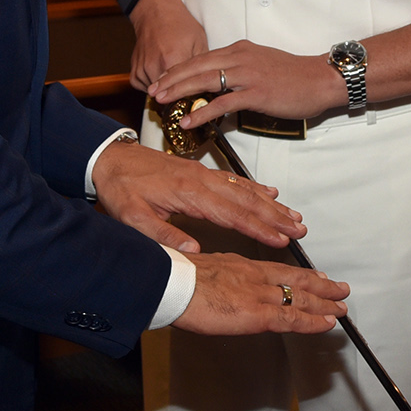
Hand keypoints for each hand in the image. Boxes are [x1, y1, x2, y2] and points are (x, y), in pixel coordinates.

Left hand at [92, 137, 307, 250]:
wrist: (110, 158)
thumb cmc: (120, 188)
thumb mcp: (133, 217)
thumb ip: (163, 235)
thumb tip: (194, 251)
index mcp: (188, 193)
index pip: (231, 215)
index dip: (258, 229)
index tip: (279, 240)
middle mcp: (202, 180)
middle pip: (246, 201)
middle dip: (275, 217)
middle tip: (299, 229)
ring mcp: (203, 174)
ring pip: (244, 190)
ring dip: (271, 204)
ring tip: (294, 216)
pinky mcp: (201, 171)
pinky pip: (234, 179)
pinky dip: (255, 187)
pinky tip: (269, 193)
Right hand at [128, 0, 207, 91]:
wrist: (156, 13)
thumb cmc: (178, 24)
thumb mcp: (199, 42)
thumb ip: (202, 67)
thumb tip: (208, 83)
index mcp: (172, 59)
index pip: (184, 90)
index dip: (194, 95)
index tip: (200, 97)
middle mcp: (154, 66)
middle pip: (169, 95)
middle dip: (180, 95)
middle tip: (188, 89)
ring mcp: (142, 70)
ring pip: (157, 94)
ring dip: (166, 91)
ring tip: (175, 77)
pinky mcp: (134, 72)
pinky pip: (145, 88)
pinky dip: (154, 85)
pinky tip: (162, 73)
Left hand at [150, 41, 346, 126]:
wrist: (321, 79)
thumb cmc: (294, 76)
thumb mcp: (261, 64)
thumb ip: (239, 70)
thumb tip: (221, 83)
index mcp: (239, 50)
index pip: (201, 58)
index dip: (179, 69)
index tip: (162, 79)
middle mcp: (240, 58)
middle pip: (196, 66)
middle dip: (171, 79)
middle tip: (152, 91)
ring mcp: (248, 75)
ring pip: (204, 81)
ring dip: (180, 91)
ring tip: (162, 102)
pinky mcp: (256, 93)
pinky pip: (222, 103)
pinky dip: (202, 112)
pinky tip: (189, 121)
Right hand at [171, 252, 347, 335]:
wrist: (170, 283)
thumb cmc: (177, 279)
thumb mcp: (203, 270)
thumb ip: (220, 278)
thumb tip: (222, 285)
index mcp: (242, 266)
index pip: (279, 270)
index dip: (300, 275)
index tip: (315, 277)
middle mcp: (255, 277)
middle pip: (296, 280)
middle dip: (321, 286)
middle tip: (340, 289)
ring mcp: (258, 295)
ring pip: (300, 299)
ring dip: (325, 303)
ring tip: (342, 307)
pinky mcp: (257, 314)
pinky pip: (292, 318)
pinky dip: (313, 321)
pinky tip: (328, 323)